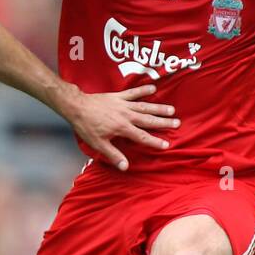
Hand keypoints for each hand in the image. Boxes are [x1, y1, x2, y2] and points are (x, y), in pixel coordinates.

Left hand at [64, 84, 180, 169]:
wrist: (77, 107)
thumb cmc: (87, 126)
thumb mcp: (98, 144)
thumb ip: (113, 155)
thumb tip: (125, 167)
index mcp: (123, 128)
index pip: (142, 137)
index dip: (155, 142)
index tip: (166, 145)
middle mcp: (126, 115)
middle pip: (148, 120)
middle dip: (163, 122)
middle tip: (177, 123)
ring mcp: (123, 104)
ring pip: (145, 106)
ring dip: (158, 108)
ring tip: (171, 109)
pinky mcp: (118, 96)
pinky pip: (133, 92)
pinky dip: (143, 90)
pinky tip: (153, 88)